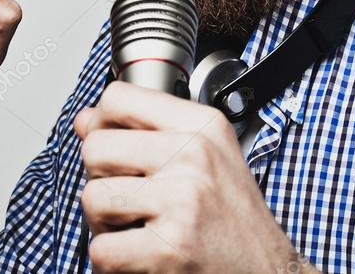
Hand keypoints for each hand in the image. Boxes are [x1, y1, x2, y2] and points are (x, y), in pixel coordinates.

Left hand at [74, 81, 316, 272]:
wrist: (269, 273)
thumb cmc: (234, 220)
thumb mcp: (205, 157)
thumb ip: (145, 132)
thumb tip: (85, 120)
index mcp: (202, 126)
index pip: (118, 98)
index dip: (101, 125)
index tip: (113, 149)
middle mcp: (194, 155)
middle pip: (96, 147)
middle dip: (99, 180)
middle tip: (126, 200)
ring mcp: (183, 200)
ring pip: (92, 197)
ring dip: (103, 224)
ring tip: (134, 230)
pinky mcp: (172, 247)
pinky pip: (101, 249)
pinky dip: (111, 262)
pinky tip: (138, 257)